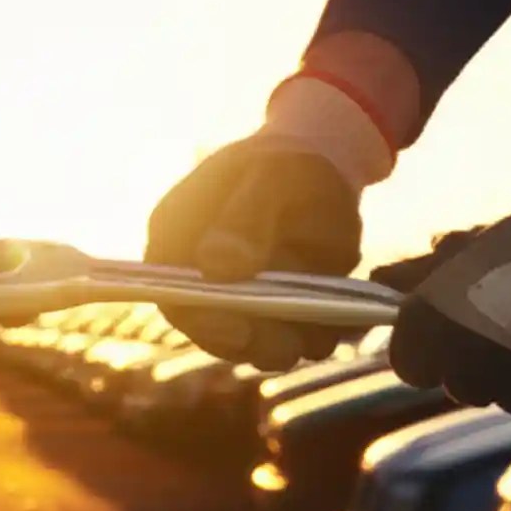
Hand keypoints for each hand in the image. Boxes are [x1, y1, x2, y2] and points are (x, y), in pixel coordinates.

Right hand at [145, 73, 396, 370]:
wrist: (322, 169)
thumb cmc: (285, 165)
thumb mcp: (269, 177)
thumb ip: (244, 219)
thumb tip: (215, 267)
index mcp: (174, 235)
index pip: (171, 290)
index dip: (200, 317)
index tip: (238, 328)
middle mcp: (196, 277)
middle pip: (211, 330)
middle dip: (254, 341)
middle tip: (290, 344)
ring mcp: (234, 302)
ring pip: (254, 345)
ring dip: (290, 342)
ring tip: (324, 322)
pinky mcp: (271, 319)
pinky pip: (291, 343)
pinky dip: (316, 336)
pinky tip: (339, 315)